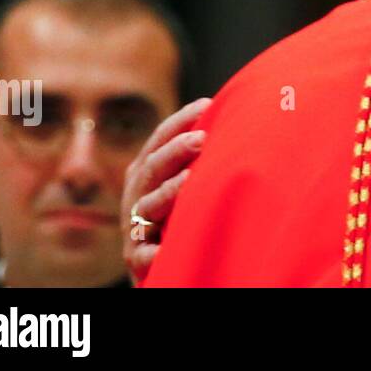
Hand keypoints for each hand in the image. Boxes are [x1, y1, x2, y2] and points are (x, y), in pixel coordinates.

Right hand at [122, 97, 211, 284]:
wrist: (158, 265)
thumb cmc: (177, 215)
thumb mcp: (179, 182)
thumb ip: (195, 156)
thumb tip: (234, 119)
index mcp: (146, 172)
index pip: (160, 139)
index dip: (180, 121)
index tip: (206, 105)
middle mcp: (136, 195)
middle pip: (153, 168)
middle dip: (175, 151)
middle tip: (202, 139)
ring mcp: (135, 227)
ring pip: (149, 207)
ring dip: (167, 193)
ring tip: (189, 180)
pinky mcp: (137, 259)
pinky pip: (142, 256)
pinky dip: (151, 252)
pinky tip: (163, 250)